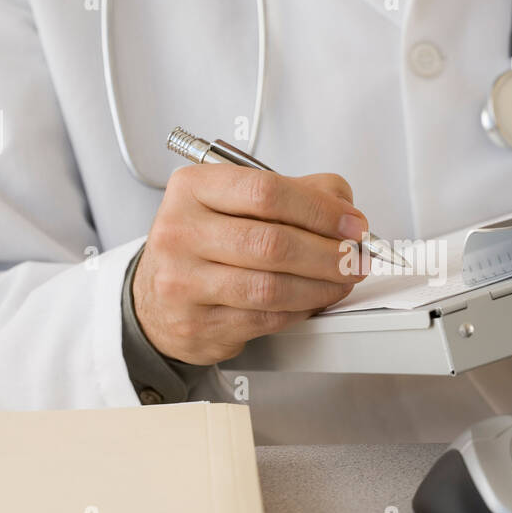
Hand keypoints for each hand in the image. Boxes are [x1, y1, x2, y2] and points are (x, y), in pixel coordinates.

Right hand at [133, 165, 369, 364]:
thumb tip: (345, 210)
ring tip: (342, 281)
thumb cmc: (203, 242)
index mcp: (193, 188)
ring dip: (321, 287)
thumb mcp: (236, 201)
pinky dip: (300, 310)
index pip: (266, 191)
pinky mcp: (196, 324)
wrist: (155, 297)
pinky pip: (264, 319)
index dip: (320, 210)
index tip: (352, 224)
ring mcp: (183, 282)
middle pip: (272, 243)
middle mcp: (181, 232)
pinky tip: (313, 300)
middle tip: (356, 258)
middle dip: (329, 254)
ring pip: (270, 287)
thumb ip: (296, 192)